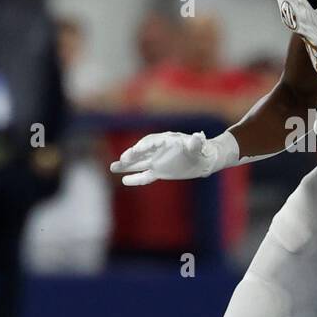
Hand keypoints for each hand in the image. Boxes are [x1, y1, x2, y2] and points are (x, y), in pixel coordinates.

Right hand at [110, 131, 235, 186]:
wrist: (204, 158)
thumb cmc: (202, 150)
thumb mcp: (199, 146)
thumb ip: (196, 142)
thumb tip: (198, 136)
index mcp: (167, 140)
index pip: (152, 142)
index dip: (144, 146)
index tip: (136, 150)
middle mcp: (159, 149)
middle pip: (142, 151)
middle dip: (132, 155)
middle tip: (122, 159)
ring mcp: (158, 160)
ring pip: (139, 163)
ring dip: (126, 165)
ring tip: (112, 167)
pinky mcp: (159, 171)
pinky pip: (146, 175)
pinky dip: (136, 178)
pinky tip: (124, 180)